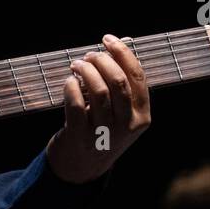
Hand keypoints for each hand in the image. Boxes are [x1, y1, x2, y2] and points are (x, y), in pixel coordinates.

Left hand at [46, 33, 150, 183]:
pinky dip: (71, 88)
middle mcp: (126, 125)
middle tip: (88, 56)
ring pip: (98, 91)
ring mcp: (103, 133)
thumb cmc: (100, 131)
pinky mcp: (80, 137)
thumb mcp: (120, 115)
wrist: (80, 169)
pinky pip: (75, 105)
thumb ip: (122, 87)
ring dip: (85, 71)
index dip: (123, 53)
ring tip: (76, 66)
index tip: (107, 39)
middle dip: (102, 60)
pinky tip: (68, 82)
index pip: (137, 77)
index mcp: (141, 116)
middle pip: (118, 81)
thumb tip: (116, 46)